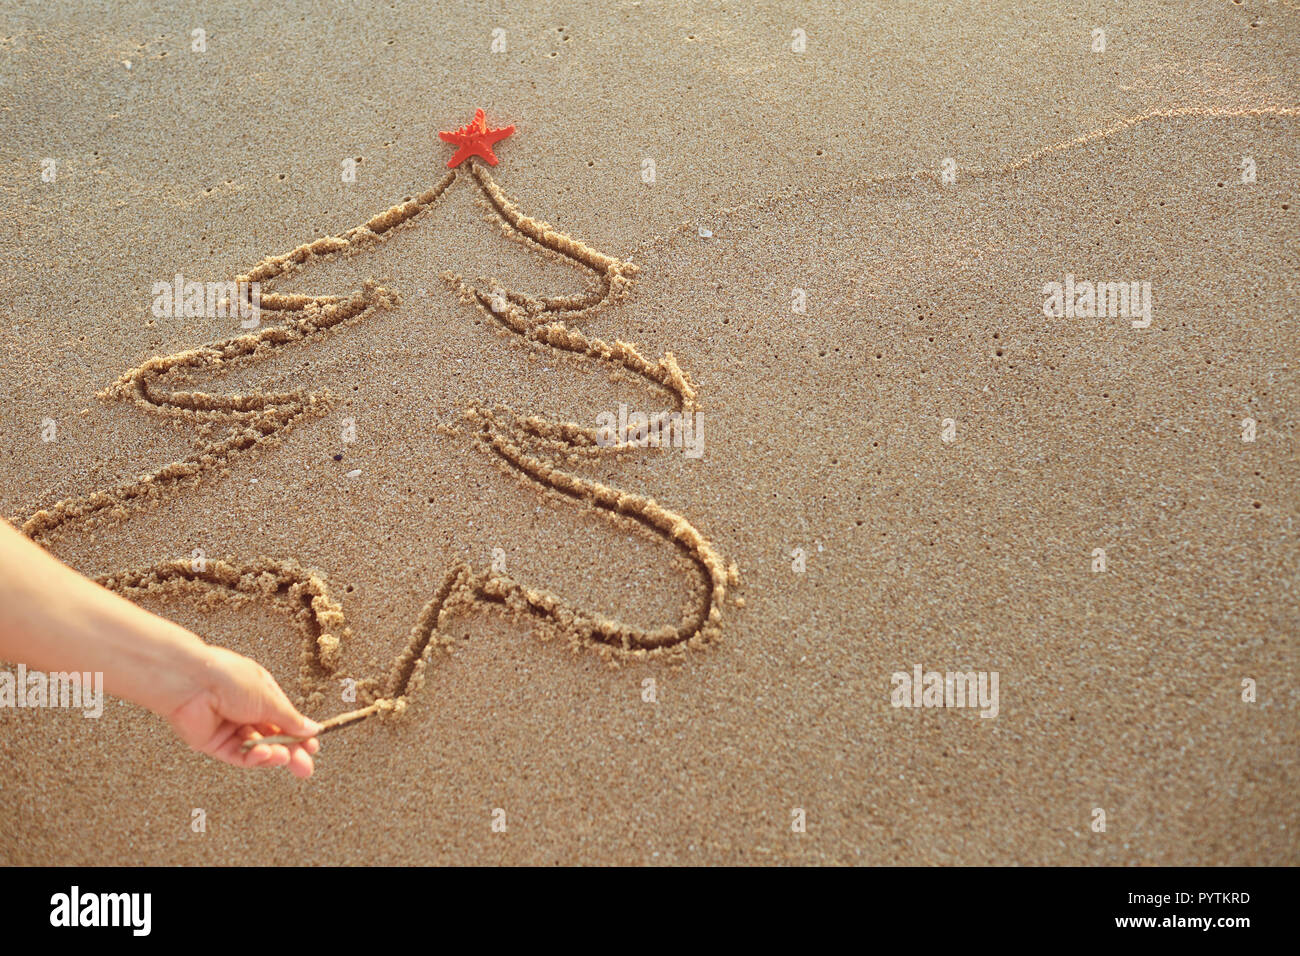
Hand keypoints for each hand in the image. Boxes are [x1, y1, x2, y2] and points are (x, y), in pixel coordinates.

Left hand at [166, 645, 322, 777]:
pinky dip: (253, 758)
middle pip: (273, 738)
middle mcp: (245, 711)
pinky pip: (238, 756)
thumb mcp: (270, 699)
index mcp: (261, 694)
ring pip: (257, 749)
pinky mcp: (214, 743)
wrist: (192, 682)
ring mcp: (229, 728)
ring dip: (272, 755)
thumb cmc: (230, 679)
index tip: (313, 747)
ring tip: (284, 757)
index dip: (299, 735)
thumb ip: (290, 719)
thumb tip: (311, 730)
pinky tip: (265, 754)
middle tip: (305, 768)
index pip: (284, 720)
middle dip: (290, 753)